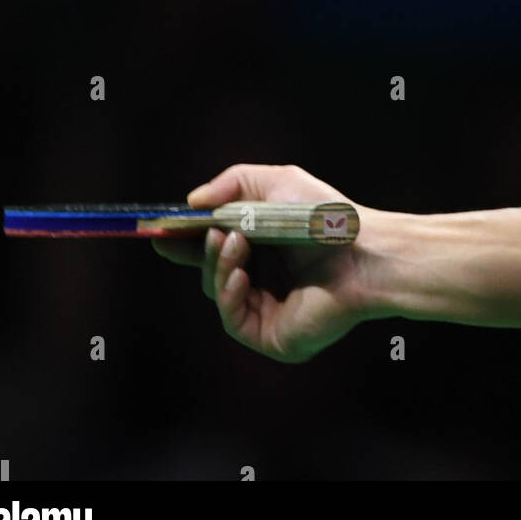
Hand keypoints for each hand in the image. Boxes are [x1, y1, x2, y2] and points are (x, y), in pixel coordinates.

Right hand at [153, 163, 377, 362]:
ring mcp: (266, 311)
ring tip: (234, 242)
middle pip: (207, 271)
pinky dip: (228, 294)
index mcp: (261, 248)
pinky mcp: (273, 336)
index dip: (184, 241)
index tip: (159, 231)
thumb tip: (192, 203)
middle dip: (199, 251)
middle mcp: (262, 280)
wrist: (361, 251)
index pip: (212, 248)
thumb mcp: (275, 183)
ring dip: (217, 266)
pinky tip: (240, 274)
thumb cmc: (324, 216)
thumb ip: (232, 184)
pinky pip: (233, 319)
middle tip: (204, 232)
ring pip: (216, 292)